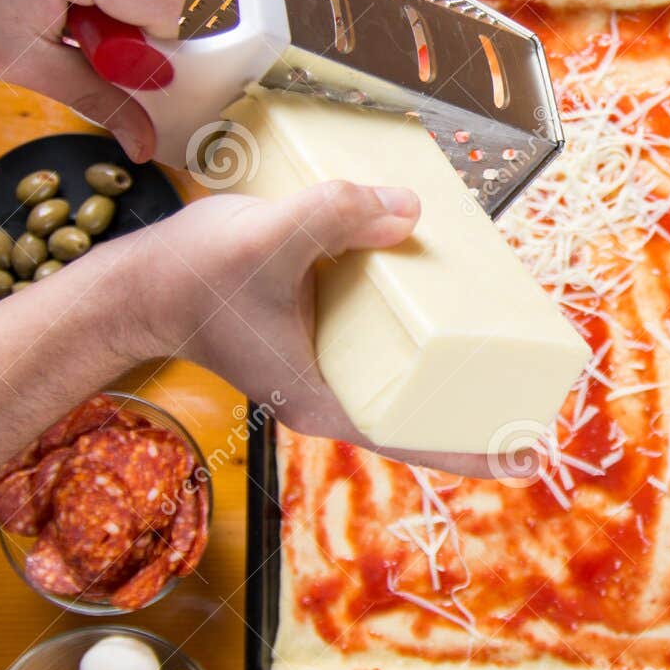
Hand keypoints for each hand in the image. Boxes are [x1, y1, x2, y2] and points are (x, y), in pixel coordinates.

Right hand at [117, 182, 498, 477]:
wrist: (133, 284)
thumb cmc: (191, 277)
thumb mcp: (267, 238)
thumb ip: (335, 216)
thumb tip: (410, 210)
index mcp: (325, 399)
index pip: (414, 437)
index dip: (474, 451)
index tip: (529, 459)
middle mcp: (330, 392)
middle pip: (418, 412)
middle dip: (475, 413)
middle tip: (535, 401)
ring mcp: (323, 367)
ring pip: (402, 377)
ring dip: (450, 369)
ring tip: (505, 347)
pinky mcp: (316, 336)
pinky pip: (381, 341)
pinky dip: (416, 329)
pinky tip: (441, 296)